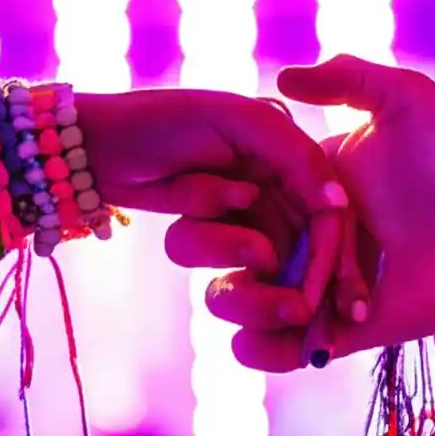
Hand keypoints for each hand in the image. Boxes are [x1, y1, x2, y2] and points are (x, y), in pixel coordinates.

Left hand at [75, 89, 347, 310]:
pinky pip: (218, 259)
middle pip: (303, 251)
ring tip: (213, 249)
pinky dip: (202, 243)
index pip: (329, 218)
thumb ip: (297, 156)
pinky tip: (175, 196)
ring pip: (261, 264)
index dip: (332, 259)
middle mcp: (277, 186)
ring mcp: (244, 212)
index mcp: (294, 156)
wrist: (95, 140)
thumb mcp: (241, 121)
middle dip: (297, 287)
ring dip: (235, 259)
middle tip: (296, 316)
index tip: (322, 298)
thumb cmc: (167, 119)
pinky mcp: (211, 231)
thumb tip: (338, 202)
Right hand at [165, 56, 434, 371]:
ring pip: (230, 304)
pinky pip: (271, 351)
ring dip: (243, 304)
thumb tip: (282, 80)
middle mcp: (296, 234)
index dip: (209, 196)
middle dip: (217, 252)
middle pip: (211, 251)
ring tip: (297, 300)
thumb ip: (345, 77)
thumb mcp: (404, 97)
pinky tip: (296, 329)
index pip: (224, 194)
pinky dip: (260, 349)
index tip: (236, 194)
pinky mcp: (336, 332)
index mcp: (299, 184)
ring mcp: (312, 284)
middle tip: (267, 250)